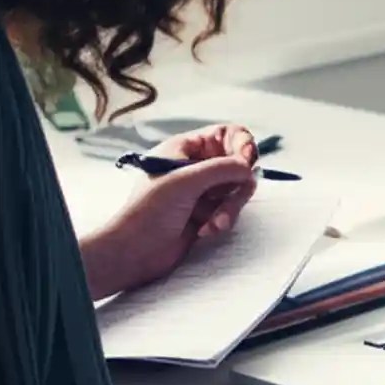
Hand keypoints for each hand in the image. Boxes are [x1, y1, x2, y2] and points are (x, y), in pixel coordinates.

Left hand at [81, 124, 259, 298]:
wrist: (136, 250)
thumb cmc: (150, 210)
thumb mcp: (186, 181)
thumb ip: (222, 168)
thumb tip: (248, 167)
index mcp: (185, 148)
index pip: (225, 134)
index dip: (241, 144)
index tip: (248, 161)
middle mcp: (195, 166)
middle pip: (236, 164)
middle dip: (236, 184)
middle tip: (230, 197)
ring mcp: (202, 190)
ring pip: (236, 189)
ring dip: (229, 207)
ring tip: (214, 222)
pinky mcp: (207, 212)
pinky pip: (230, 209)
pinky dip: (222, 220)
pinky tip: (205, 230)